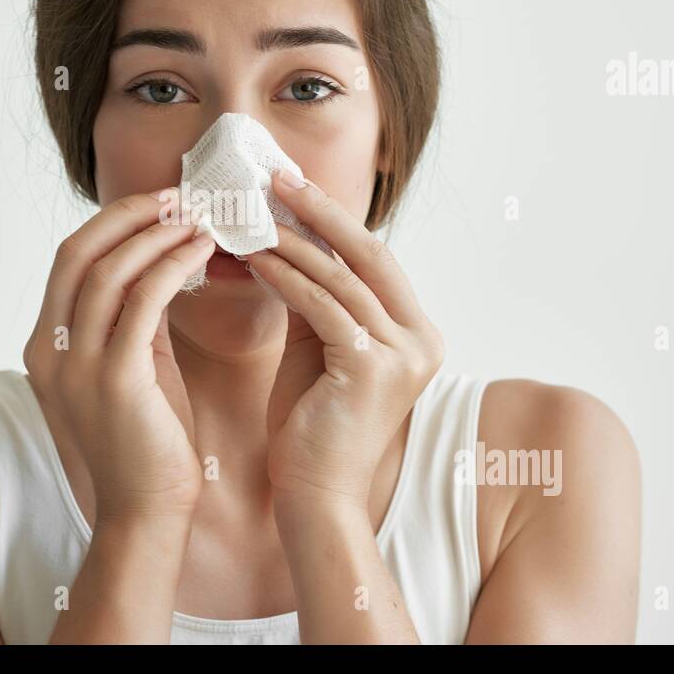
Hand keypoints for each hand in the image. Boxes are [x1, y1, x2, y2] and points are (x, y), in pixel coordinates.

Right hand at [22, 188, 215, 523]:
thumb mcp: (130, 368)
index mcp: (46, 346)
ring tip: (198, 217)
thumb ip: (130, 320)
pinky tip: (202, 250)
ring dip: (156, 233)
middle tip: (179, 195)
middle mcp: (50, 350)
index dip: (113, 222)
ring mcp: (76, 365)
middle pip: (79, 252)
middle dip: (130, 215)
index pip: (70, 260)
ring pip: (109, 269)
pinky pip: (143, 300)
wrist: (146, 513)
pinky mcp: (114, 379)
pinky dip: (173, 264)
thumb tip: (160, 262)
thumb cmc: (147, 442)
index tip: (158, 203)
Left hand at [244, 171, 444, 516]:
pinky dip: (285, 277)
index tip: (293, 187)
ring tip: (251, 216)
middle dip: (320, 211)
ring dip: (291, 241)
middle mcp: (422, 339)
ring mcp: (404, 354)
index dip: (334, 219)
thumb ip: (316, 297)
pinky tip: (253, 259)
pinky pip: (322, 305)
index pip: (375, 259)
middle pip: (369, 254)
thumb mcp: (319, 347)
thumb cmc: (312, 425)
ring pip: (341, 276)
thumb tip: (286, 240)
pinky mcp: (373, 368)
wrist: (315, 496)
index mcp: (418, 332)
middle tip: (276, 177)